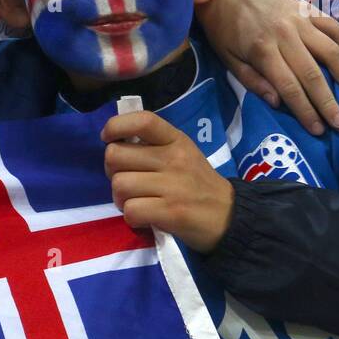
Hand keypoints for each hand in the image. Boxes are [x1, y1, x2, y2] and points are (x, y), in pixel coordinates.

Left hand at [102, 111, 234, 253]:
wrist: (230, 216)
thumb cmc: (197, 184)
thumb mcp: (182, 153)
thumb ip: (152, 146)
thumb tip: (113, 145)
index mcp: (175, 140)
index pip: (142, 120)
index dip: (116, 126)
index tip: (108, 138)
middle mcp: (174, 158)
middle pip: (116, 155)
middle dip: (112, 171)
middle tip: (126, 181)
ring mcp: (173, 186)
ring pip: (119, 184)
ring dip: (120, 198)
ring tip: (136, 202)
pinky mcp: (172, 212)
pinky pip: (131, 210)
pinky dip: (131, 217)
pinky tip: (144, 217)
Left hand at [196, 0, 338, 134]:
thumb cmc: (225, 31)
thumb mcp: (228, 60)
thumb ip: (252, 81)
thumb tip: (277, 102)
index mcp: (262, 50)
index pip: (289, 87)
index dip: (305, 110)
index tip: (319, 129)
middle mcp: (285, 34)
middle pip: (313, 73)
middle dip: (329, 102)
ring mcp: (299, 19)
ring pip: (330, 49)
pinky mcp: (308, 8)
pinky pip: (333, 26)